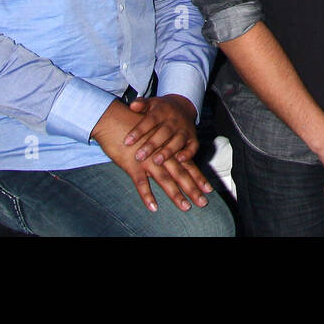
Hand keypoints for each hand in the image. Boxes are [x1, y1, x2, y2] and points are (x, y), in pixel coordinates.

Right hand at [91, 101, 212, 211]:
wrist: (115, 117)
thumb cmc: (135, 125)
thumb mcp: (153, 133)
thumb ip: (164, 147)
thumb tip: (173, 160)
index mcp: (168, 146)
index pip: (187, 164)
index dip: (198, 177)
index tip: (209, 189)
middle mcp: (162, 153)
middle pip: (181, 173)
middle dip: (192, 189)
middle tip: (203, 202)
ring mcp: (148, 159)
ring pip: (165, 179)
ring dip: (175, 194)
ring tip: (184, 206)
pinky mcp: (133, 164)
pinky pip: (141, 182)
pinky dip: (147, 195)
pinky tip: (153, 206)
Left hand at [122, 94, 198, 165]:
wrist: (182, 106)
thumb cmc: (160, 109)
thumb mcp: (151, 103)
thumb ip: (141, 104)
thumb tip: (132, 106)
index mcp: (163, 110)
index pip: (150, 120)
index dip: (139, 131)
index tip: (127, 142)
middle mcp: (175, 120)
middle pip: (164, 132)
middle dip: (152, 145)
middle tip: (139, 156)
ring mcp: (185, 128)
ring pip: (178, 140)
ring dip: (168, 151)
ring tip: (157, 161)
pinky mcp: (193, 137)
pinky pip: (193, 146)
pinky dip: (188, 153)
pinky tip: (180, 160)